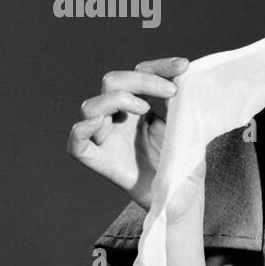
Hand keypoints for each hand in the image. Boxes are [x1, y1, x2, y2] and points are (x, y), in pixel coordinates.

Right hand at [67, 56, 206, 221]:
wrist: (181, 199)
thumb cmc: (183, 164)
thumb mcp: (188, 128)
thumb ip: (182, 104)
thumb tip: (185, 77)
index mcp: (140, 106)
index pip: (139, 72)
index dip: (158, 66)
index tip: (183, 66)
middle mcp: (118, 118)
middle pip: (111, 81)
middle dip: (140, 79)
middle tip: (170, 92)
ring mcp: (105, 137)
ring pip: (90, 106)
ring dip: (116, 100)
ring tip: (144, 111)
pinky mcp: (96, 160)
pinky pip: (76, 141)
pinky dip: (84, 129)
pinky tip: (104, 126)